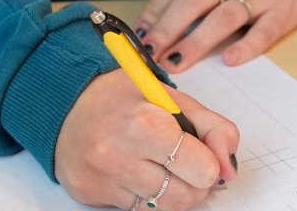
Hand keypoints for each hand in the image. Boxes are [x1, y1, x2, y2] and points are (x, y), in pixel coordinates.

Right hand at [55, 69, 239, 208]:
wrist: (68, 103)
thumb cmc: (125, 98)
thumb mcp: (175, 99)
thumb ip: (214, 128)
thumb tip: (228, 168)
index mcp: (144, 123)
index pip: (202, 169)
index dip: (208, 161)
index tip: (200, 150)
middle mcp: (116, 153)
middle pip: (185, 196)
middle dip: (194, 181)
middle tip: (184, 161)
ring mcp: (100, 178)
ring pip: (163, 208)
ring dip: (172, 191)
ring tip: (162, 166)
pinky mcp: (88, 194)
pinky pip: (136, 210)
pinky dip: (145, 197)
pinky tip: (137, 172)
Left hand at [134, 0, 296, 72]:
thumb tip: (158, 24)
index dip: (154, 10)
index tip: (138, 36)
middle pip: (194, 0)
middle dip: (167, 29)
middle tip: (149, 54)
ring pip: (224, 17)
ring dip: (197, 41)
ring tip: (177, 62)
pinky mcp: (284, 11)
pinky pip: (264, 30)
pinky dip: (246, 45)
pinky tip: (230, 59)